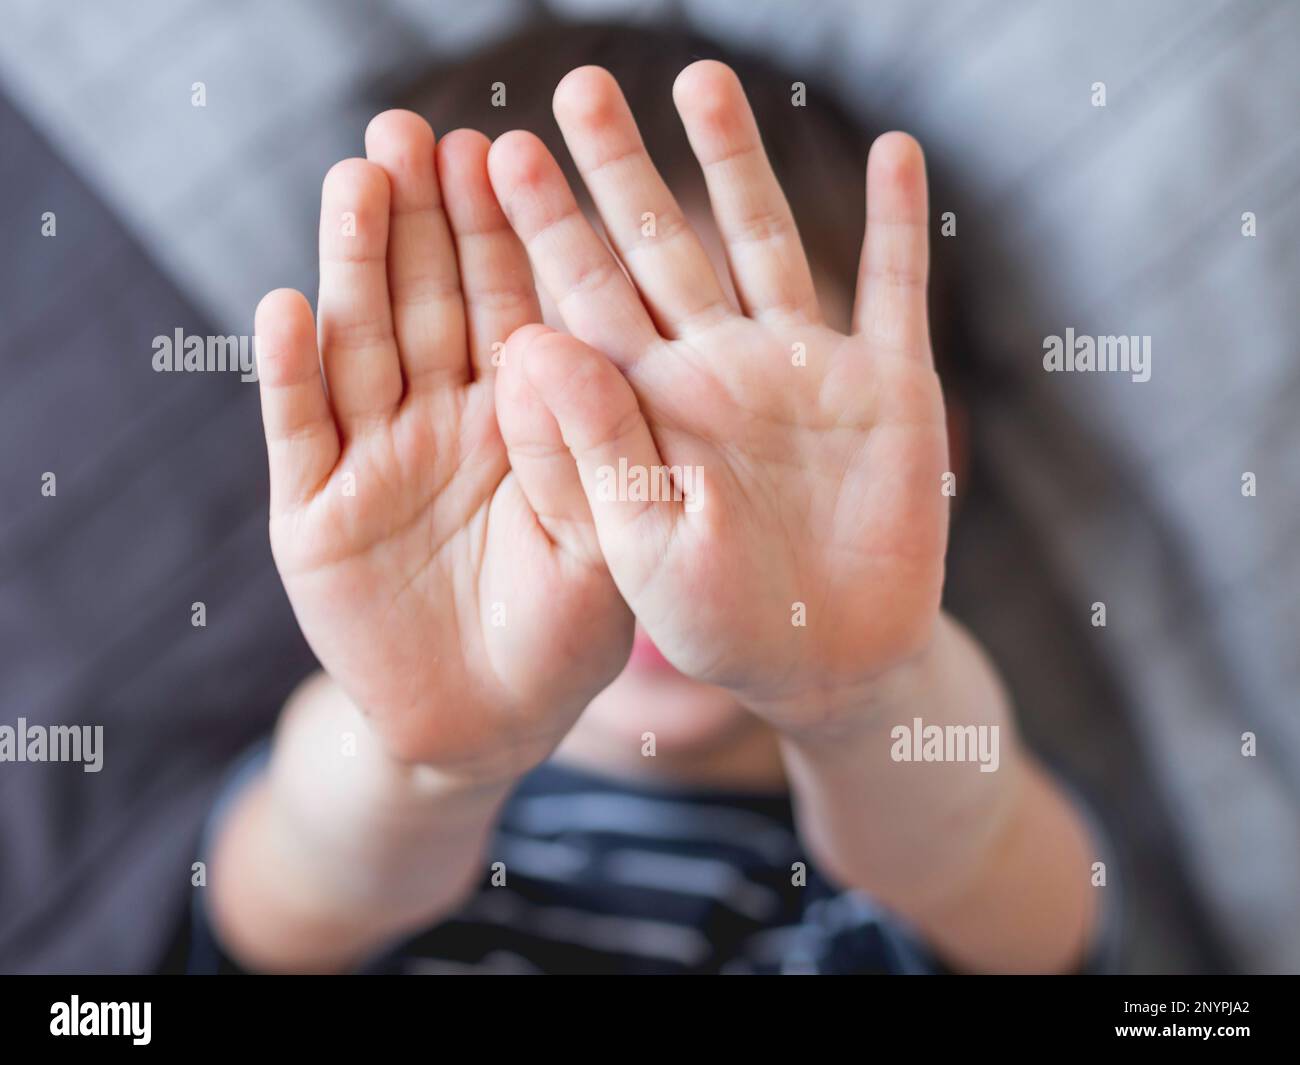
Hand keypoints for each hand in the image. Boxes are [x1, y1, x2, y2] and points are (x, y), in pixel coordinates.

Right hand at [254, 111, 631, 776]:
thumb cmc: (566, 639)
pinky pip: (298, 433)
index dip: (499, 233)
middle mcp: (445, 421)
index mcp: (523, 418)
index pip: (509, 307)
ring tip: (355, 183)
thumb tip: (546, 336)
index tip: (496, 149)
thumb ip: (588, 448)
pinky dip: (288, 375)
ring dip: (353, 266)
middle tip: (408, 130)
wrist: (484, 729)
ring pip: (360, 346)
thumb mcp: (606, 544)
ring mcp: (374, 459)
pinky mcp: (311, 511)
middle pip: (428, 304)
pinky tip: (286, 308)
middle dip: (420, 219)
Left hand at [487, 63, 948, 727]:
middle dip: (622, 172)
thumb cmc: (720, 622)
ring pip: (769, 244)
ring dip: (739, 164)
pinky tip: (896, 151)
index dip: (546, 231)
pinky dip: (899, 227)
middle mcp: (720, 370)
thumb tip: (529, 340)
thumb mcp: (642, 548)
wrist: (828, 662)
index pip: (586, 302)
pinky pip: (895, 292)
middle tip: (576, 87)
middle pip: (663, 251)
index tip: (494, 156)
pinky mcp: (890, 388)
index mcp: (651, 409)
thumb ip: (593, 450)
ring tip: (704, 79)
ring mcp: (805, 370)